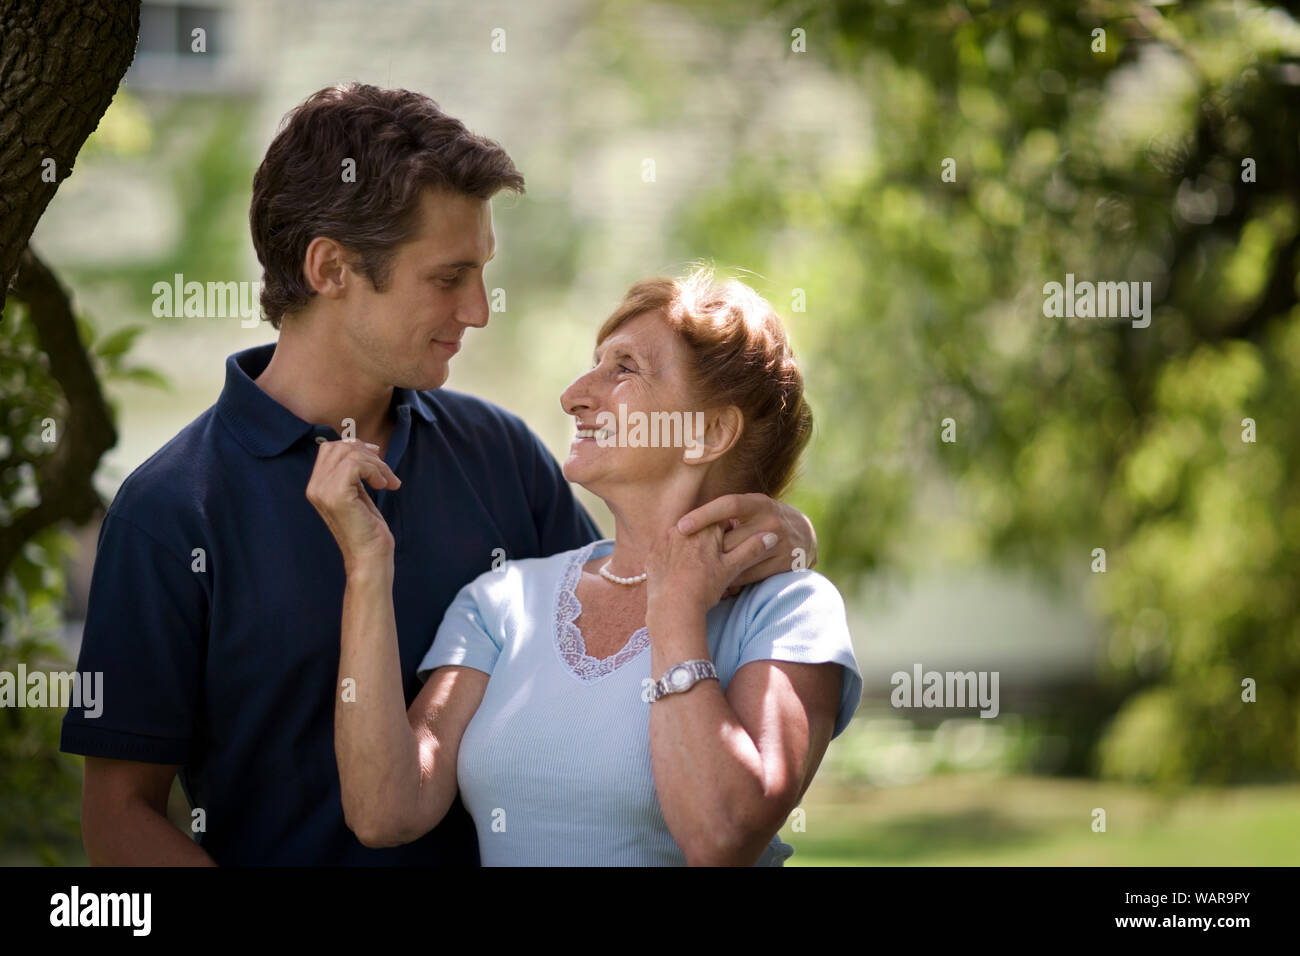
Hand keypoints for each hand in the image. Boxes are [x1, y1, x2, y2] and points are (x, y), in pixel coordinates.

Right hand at [305, 439, 401, 571]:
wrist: (369, 556)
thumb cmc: (367, 527)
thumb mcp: (357, 492)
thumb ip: (353, 471)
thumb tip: (359, 444)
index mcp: (316, 486)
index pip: (329, 448)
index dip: (355, 446)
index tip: (376, 456)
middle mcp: (314, 487)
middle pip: (339, 447)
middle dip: (368, 454)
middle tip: (386, 473)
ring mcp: (322, 491)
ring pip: (350, 454)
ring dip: (377, 464)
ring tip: (388, 482)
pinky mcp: (336, 496)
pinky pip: (356, 465)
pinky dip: (375, 471)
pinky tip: (383, 486)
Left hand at [645, 519, 778, 613]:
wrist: (673, 608)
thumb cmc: (706, 588)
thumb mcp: (732, 568)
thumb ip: (752, 549)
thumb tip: (772, 535)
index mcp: (706, 528)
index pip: (723, 521)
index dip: (730, 535)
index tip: (732, 549)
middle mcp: (684, 528)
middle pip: (702, 530)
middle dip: (710, 543)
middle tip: (715, 564)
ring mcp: (665, 540)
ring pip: (684, 540)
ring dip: (692, 550)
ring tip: (698, 572)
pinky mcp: (653, 554)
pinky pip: (667, 551)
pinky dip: (674, 559)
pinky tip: (681, 575)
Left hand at [675, 493, 816, 592]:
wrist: (805, 536)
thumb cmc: (764, 521)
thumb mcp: (752, 510)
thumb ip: (726, 514)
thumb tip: (685, 522)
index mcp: (760, 503)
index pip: (728, 505)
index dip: (704, 514)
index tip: (681, 526)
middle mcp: (772, 521)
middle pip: (729, 540)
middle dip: (709, 552)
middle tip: (689, 559)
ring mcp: (781, 543)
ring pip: (738, 561)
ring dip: (719, 570)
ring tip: (703, 576)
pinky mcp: (785, 564)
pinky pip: (750, 577)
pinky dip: (734, 582)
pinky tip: (724, 585)